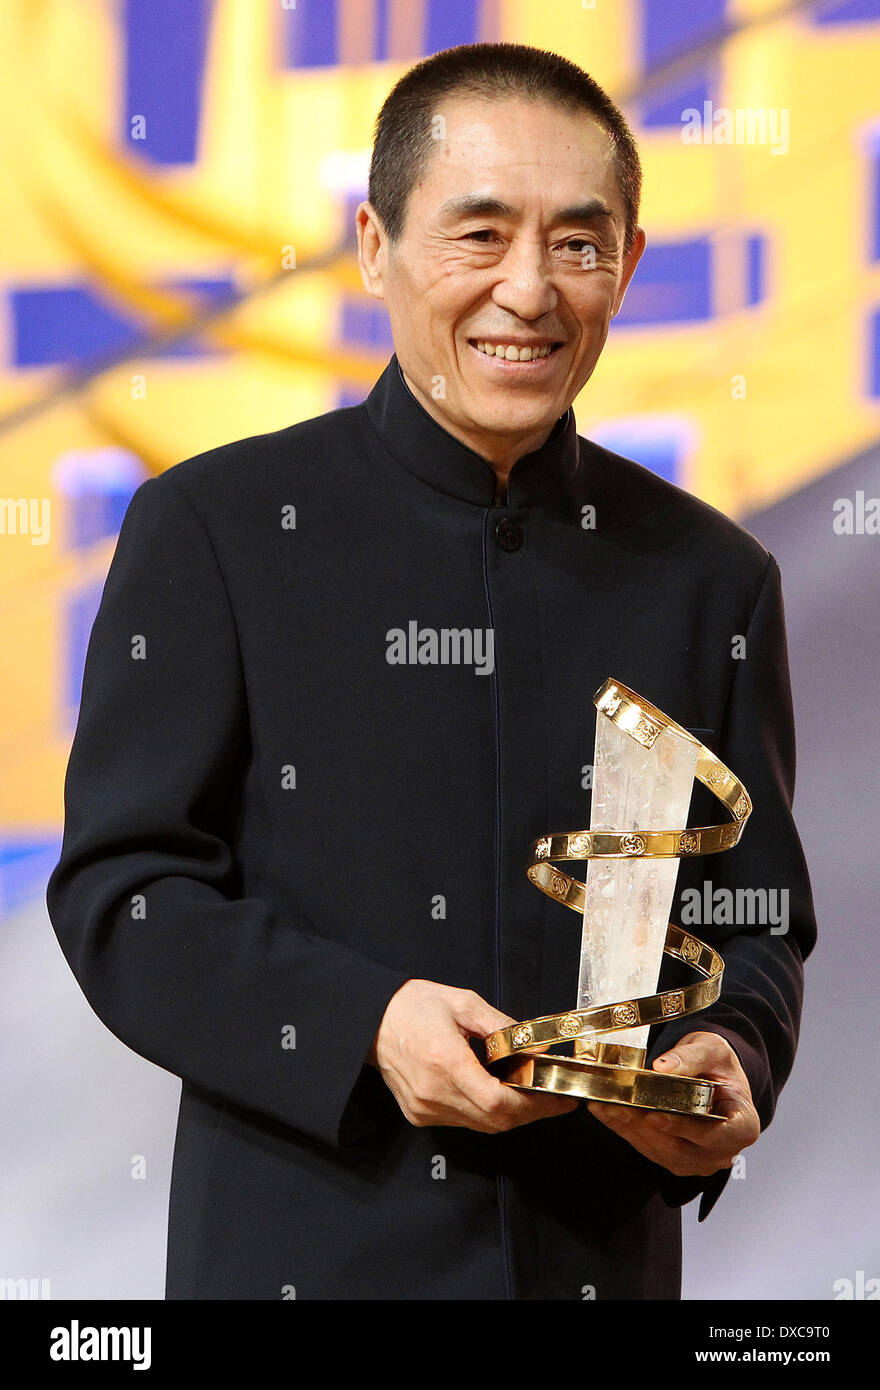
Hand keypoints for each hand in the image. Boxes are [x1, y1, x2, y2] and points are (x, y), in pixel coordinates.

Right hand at [366, 978, 577, 1132]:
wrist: (370, 1020)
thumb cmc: (412, 1006)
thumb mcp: (463, 1003)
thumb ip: (502, 1028)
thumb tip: (534, 1049)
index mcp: (445, 1061)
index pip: (499, 1102)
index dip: (535, 1105)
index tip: (559, 1099)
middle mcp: (433, 1092)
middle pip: (495, 1121)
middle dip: (530, 1112)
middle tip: (552, 1097)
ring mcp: (425, 1108)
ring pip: (482, 1125)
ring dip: (509, 1113)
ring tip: (527, 1092)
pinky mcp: (420, 1114)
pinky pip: (463, 1121)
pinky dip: (485, 1111)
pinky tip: (494, 1092)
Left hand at [586, 1031, 759, 1175]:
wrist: (714, 1075)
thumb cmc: (718, 1064)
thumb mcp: (712, 1049)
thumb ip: (691, 1057)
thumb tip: (663, 1067)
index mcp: (743, 1125)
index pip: (715, 1135)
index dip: (685, 1129)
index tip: (657, 1117)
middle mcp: (723, 1151)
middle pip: (681, 1147)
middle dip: (645, 1127)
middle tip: (617, 1106)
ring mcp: (699, 1161)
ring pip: (660, 1152)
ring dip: (630, 1130)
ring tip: (605, 1107)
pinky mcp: (677, 1160)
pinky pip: (649, 1149)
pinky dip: (627, 1131)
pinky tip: (607, 1113)